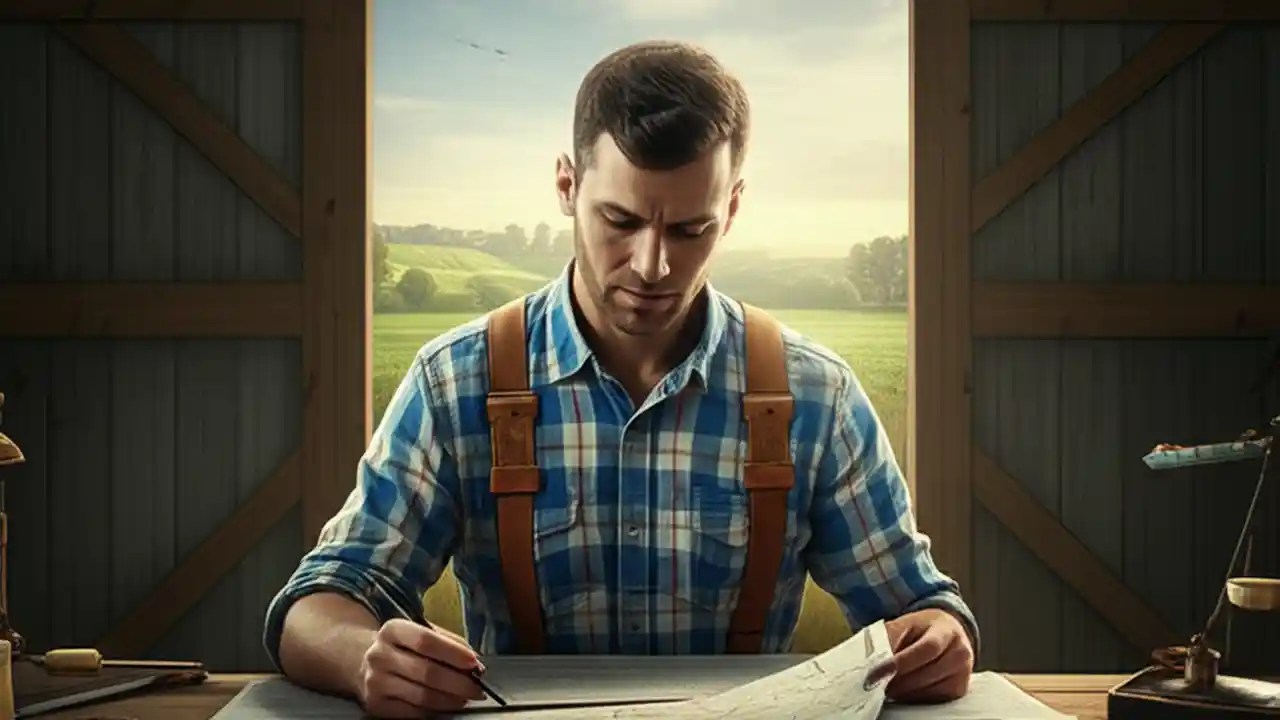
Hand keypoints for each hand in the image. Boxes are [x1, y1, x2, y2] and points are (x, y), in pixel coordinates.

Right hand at [356, 618, 486, 717]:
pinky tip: (446, 706)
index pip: (426, 641)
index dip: (453, 653)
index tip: (474, 662)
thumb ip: (448, 642)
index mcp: (392, 630)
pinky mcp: (375, 705)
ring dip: (450, 700)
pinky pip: (413, 712)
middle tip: (477, 688)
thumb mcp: (420, 632)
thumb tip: (474, 663)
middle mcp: (379, 655)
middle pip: (426, 672)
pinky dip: (435, 711)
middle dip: (458, 682)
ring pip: (422, 696)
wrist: (362, 662)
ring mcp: (375, 682)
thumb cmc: (403, 646)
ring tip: (465, 698)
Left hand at [884, 608, 972, 702]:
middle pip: (928, 672)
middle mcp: (960, 651)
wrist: (945, 633)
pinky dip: (915, 697)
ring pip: (931, 690)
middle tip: (877, 684)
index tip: (880, 671)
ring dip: (905, 692)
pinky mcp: (959, 688)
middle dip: (899, 681)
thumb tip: (874, 662)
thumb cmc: (921, 629)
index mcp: (946, 629)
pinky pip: (935, 699)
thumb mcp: (905, 624)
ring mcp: (963, 672)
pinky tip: (902, 691)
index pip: (928, 648)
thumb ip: (890, 639)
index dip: (903, 662)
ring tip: (886, 687)